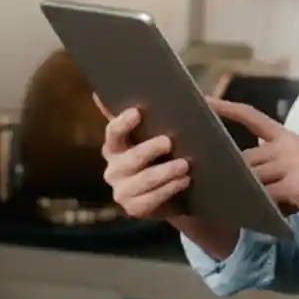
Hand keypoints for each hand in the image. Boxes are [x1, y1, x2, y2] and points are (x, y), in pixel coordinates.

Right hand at [96, 94, 190, 219]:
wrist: (180, 190)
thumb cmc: (172, 152)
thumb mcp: (168, 131)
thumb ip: (164, 113)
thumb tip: (175, 90)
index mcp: (118, 144)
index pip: (114, 132)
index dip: (122, 122)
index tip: (137, 112)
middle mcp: (114, 167)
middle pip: (130, 158)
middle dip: (149, 149)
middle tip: (168, 141)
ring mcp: (121, 190)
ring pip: (142, 180)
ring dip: (165, 172)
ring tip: (185, 165)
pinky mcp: (133, 208)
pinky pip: (150, 200)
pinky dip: (169, 189)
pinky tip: (184, 181)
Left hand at [208, 98, 298, 231]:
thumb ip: (278, 166)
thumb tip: (251, 179)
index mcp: (288, 138)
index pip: (252, 116)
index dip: (227, 108)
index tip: (205, 101)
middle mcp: (287, 147)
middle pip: (245, 157)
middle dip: (233, 173)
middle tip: (218, 184)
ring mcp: (290, 164)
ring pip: (251, 176)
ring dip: (243, 192)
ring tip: (235, 204)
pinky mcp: (293, 185)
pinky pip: (263, 195)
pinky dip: (256, 206)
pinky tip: (254, 215)